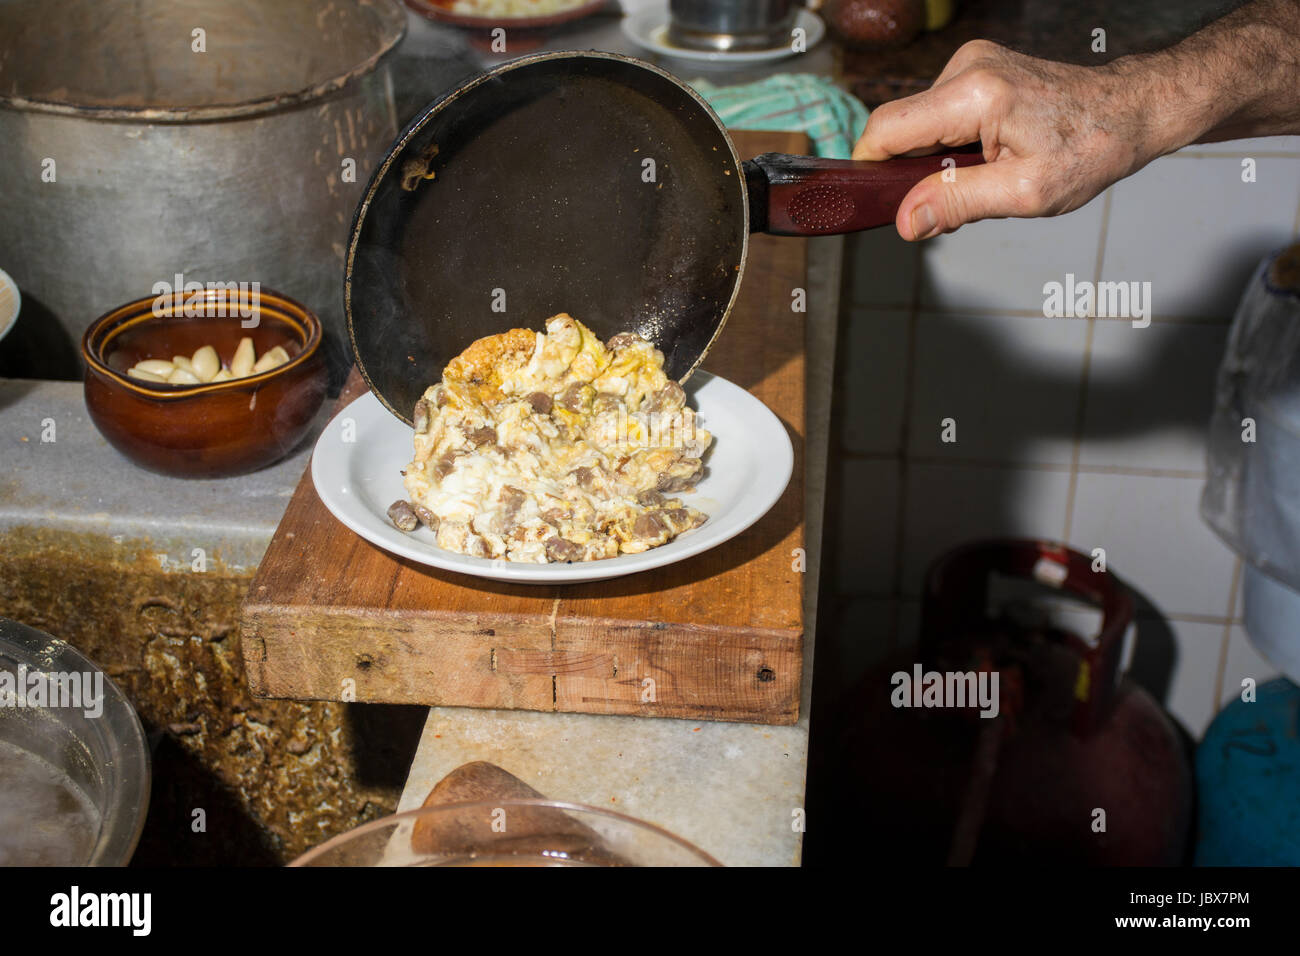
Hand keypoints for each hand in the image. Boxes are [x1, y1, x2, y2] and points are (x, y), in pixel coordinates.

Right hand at [852, 41, 1164, 239]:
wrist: (1129, 112)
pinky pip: (937, 113)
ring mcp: (971, 62)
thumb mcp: (1024, 193)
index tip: (886, 202)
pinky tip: (987, 154)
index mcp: (975, 94)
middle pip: (898, 126)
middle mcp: (967, 66)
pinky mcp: (976, 68)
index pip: (885, 130)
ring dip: (935, 158)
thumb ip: (958, 203)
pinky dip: (950, 142)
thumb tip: (906, 220)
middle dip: (913, 170)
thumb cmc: (1088, 149)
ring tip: (984, 172)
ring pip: (917, 123)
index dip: (873, 170)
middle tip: (959, 196)